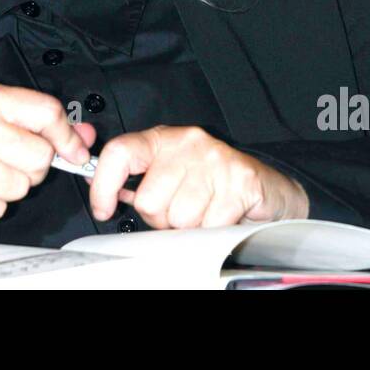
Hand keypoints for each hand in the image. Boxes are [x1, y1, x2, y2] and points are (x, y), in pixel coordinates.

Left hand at [87, 126, 307, 227]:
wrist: (267, 188)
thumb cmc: (213, 182)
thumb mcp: (170, 172)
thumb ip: (138, 181)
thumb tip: (102, 195)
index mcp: (163, 139)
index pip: (120, 153)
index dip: (104, 185)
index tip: (103, 208)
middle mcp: (187, 143)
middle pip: (149, 200)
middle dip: (160, 218)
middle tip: (180, 210)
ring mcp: (214, 160)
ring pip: (179, 218)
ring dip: (189, 226)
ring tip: (203, 211)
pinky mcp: (239, 181)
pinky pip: (208, 225)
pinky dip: (213, 230)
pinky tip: (222, 215)